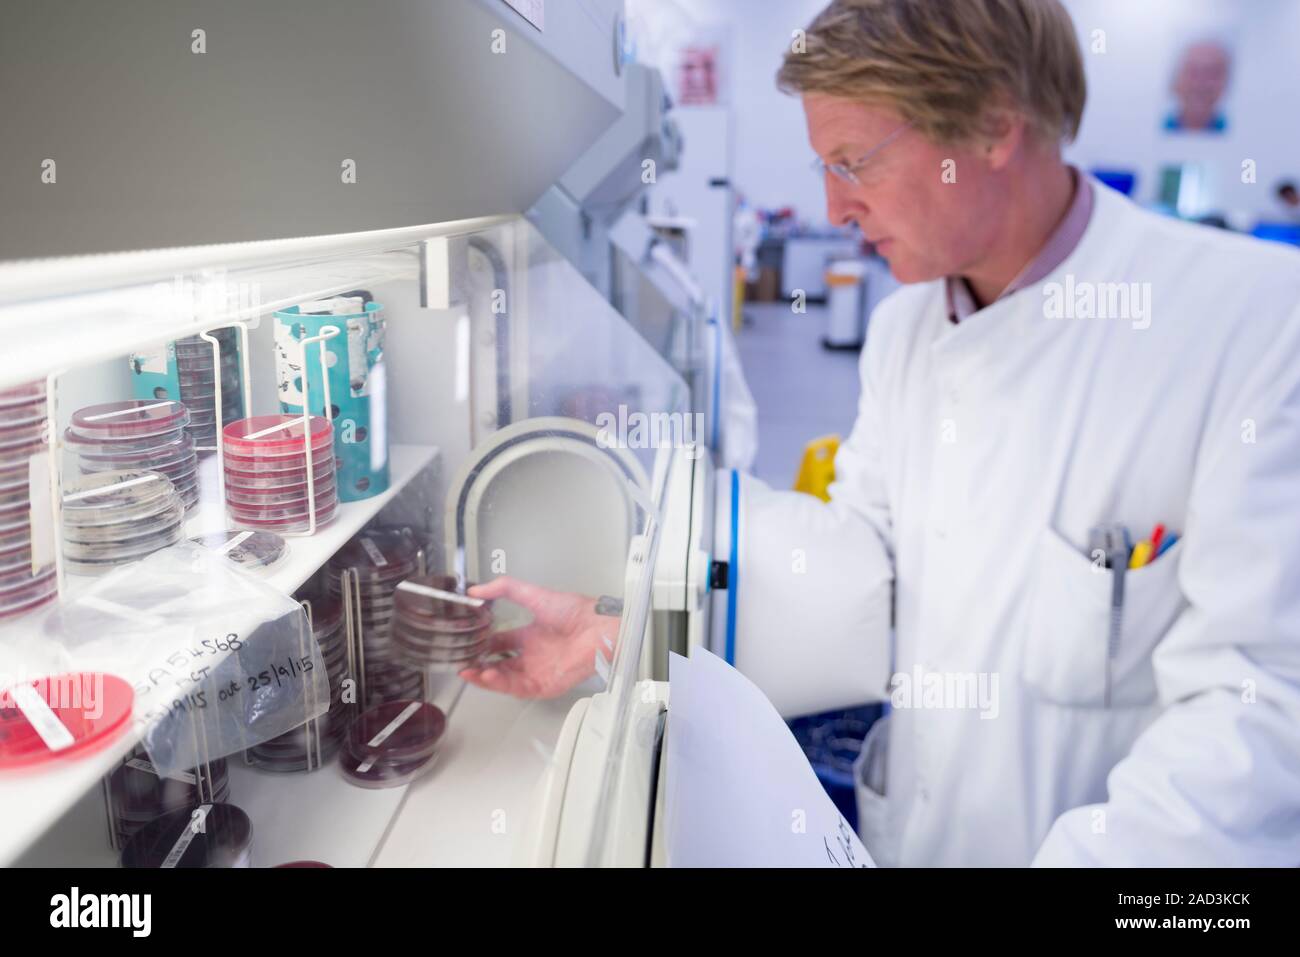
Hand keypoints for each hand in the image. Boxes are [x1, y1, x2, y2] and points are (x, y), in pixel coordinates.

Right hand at [458, 576, 618, 698]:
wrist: (598, 627)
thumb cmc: (572, 611)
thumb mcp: (533, 595)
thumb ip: (505, 589)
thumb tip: (475, 590)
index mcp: (531, 636)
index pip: (501, 644)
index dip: (483, 645)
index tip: (466, 642)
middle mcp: (533, 656)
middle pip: (500, 666)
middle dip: (480, 666)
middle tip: (462, 663)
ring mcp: (539, 672)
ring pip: (505, 680)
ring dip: (486, 677)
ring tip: (469, 672)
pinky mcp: (546, 685)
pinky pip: (519, 688)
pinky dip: (502, 684)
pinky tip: (488, 675)